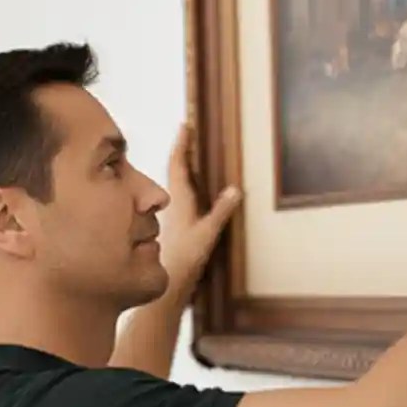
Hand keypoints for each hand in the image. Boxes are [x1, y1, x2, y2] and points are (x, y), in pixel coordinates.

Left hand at [158, 123, 242, 298]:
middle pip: (176, 169)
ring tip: (193, 153)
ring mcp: (174, 212)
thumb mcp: (208, 232)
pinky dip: (187, 184)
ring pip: (177, 182)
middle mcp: (174, 203)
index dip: (182, 144)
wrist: (171, 281)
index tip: (185, 125)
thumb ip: (221, 211)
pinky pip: (181, 195)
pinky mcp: (177, 223)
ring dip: (184, 166)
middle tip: (189, 133)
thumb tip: (235, 189)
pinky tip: (194, 188)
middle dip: (183, 150)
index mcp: (179, 199)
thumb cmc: (185, 257)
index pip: (178, 164)